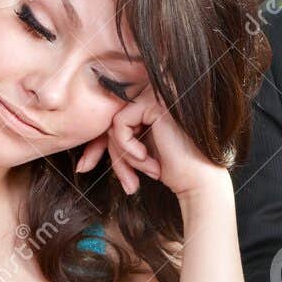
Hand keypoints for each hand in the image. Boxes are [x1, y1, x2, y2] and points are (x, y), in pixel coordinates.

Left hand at [75, 89, 228, 198]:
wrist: (198, 179)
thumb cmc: (174, 169)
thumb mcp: (138, 154)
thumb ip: (118, 143)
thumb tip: (82, 161)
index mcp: (152, 106)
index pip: (115, 121)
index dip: (100, 147)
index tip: (87, 168)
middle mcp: (154, 97)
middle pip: (113, 122)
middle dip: (114, 156)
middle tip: (128, 184)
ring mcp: (156, 97)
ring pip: (114, 124)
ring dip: (124, 155)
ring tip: (145, 171)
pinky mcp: (154, 104)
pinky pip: (119, 123)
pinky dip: (126, 146)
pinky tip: (146, 157)